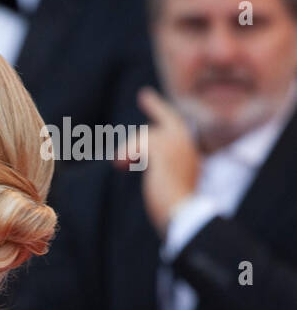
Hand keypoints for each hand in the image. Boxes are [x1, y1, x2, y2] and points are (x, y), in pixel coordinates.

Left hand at [121, 87, 201, 235]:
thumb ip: (157, 164)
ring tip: (122, 166)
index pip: (170, 121)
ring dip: (128, 152)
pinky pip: (138, 144)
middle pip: (152, 131)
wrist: (183, 214)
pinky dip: (128, 154)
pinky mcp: (162, 151)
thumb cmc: (174, 206)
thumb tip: (128, 159)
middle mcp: (185, 143)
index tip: (144, 95)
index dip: (156, 107)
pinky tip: (123, 165)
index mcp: (188, 150)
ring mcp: (175, 146)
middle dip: (133, 146)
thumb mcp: (166, 181)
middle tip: (121, 160)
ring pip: (142, 137)